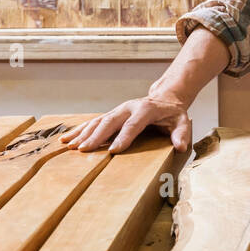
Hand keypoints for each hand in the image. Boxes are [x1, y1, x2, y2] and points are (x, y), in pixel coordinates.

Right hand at [60, 93, 192, 153]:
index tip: (113, 151)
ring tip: (70, 146)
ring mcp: (118, 110)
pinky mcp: (112, 114)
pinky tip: (67, 139)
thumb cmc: (173, 114)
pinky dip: (80, 130)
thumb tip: (180, 147)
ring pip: (98, 121)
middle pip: (110, 121)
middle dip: (96, 136)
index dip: (123, 137)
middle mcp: (128, 107)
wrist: (165, 99)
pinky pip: (93, 122)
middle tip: (84, 150)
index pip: (133, 125)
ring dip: (83, 133)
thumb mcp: (182, 122)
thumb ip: (181, 134)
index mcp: (146, 109)